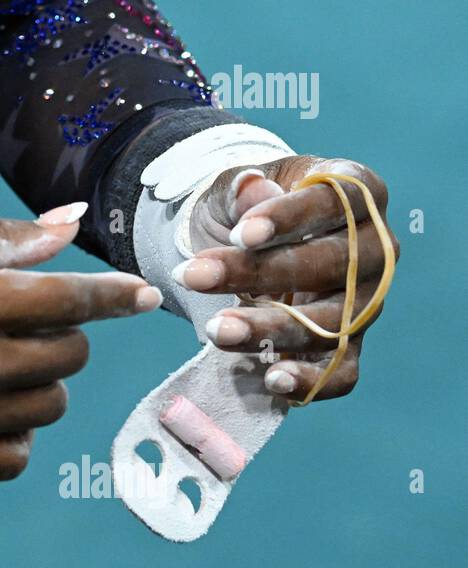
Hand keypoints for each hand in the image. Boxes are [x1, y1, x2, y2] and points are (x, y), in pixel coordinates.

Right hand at [0, 207, 162, 479]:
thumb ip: (5, 237)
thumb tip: (75, 222)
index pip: (68, 299)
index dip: (115, 296)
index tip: (145, 295)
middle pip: (69, 356)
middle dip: (64, 334)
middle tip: (27, 324)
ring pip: (49, 406)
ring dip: (41, 382)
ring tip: (4, 366)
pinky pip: (16, 456)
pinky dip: (16, 432)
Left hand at [182, 155, 397, 401]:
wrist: (246, 251)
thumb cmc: (246, 211)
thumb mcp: (234, 190)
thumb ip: (240, 190)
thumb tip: (249, 186)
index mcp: (357, 193)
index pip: (335, 201)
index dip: (290, 218)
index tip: (240, 234)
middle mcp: (374, 249)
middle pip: (330, 264)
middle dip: (258, 272)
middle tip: (194, 276)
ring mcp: (366, 302)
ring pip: (331, 321)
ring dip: (270, 328)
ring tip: (215, 329)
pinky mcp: (351, 346)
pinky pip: (343, 372)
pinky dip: (311, 381)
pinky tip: (271, 380)